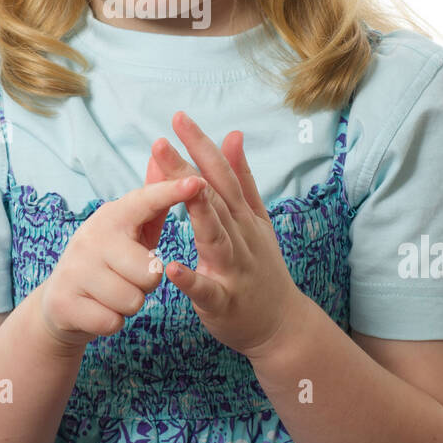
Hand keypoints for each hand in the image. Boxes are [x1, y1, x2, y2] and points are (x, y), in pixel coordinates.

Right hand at [39, 174, 206, 351]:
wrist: (59, 303)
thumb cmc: (108, 261)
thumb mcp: (127, 230)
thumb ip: (150, 199)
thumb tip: (161, 155)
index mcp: (113, 216)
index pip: (146, 202)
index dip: (172, 192)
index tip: (198, 182)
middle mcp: (91, 238)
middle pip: (151, 271)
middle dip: (149, 282)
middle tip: (129, 276)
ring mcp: (75, 270)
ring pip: (133, 300)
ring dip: (131, 303)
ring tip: (114, 292)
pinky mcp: (65, 303)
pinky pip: (113, 322)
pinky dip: (112, 322)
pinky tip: (99, 310)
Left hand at [143, 112, 300, 359]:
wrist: (282, 325)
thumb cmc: (262, 268)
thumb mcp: (256, 219)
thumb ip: (242, 178)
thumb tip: (234, 134)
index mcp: (242, 216)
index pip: (220, 174)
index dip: (201, 145)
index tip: (178, 118)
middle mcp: (241, 237)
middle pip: (213, 199)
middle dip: (187, 170)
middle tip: (160, 142)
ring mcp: (235, 268)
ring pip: (215, 237)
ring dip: (197, 213)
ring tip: (175, 190)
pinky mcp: (224, 302)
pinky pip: (207, 290)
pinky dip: (190, 280)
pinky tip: (171, 268)